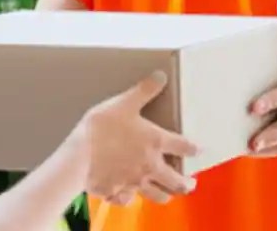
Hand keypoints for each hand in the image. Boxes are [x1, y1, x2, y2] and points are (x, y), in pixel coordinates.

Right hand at [77, 71, 199, 206]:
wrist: (77, 158)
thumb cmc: (100, 128)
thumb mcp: (123, 103)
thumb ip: (143, 91)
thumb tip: (161, 76)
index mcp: (155, 142)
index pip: (183, 147)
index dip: (194, 148)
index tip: (199, 150)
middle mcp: (150, 166)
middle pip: (177, 181)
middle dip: (187, 183)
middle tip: (191, 182)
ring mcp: (134, 183)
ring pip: (158, 196)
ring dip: (166, 195)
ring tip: (169, 194)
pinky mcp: (117, 193)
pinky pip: (129, 200)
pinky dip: (132, 198)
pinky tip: (130, 196)